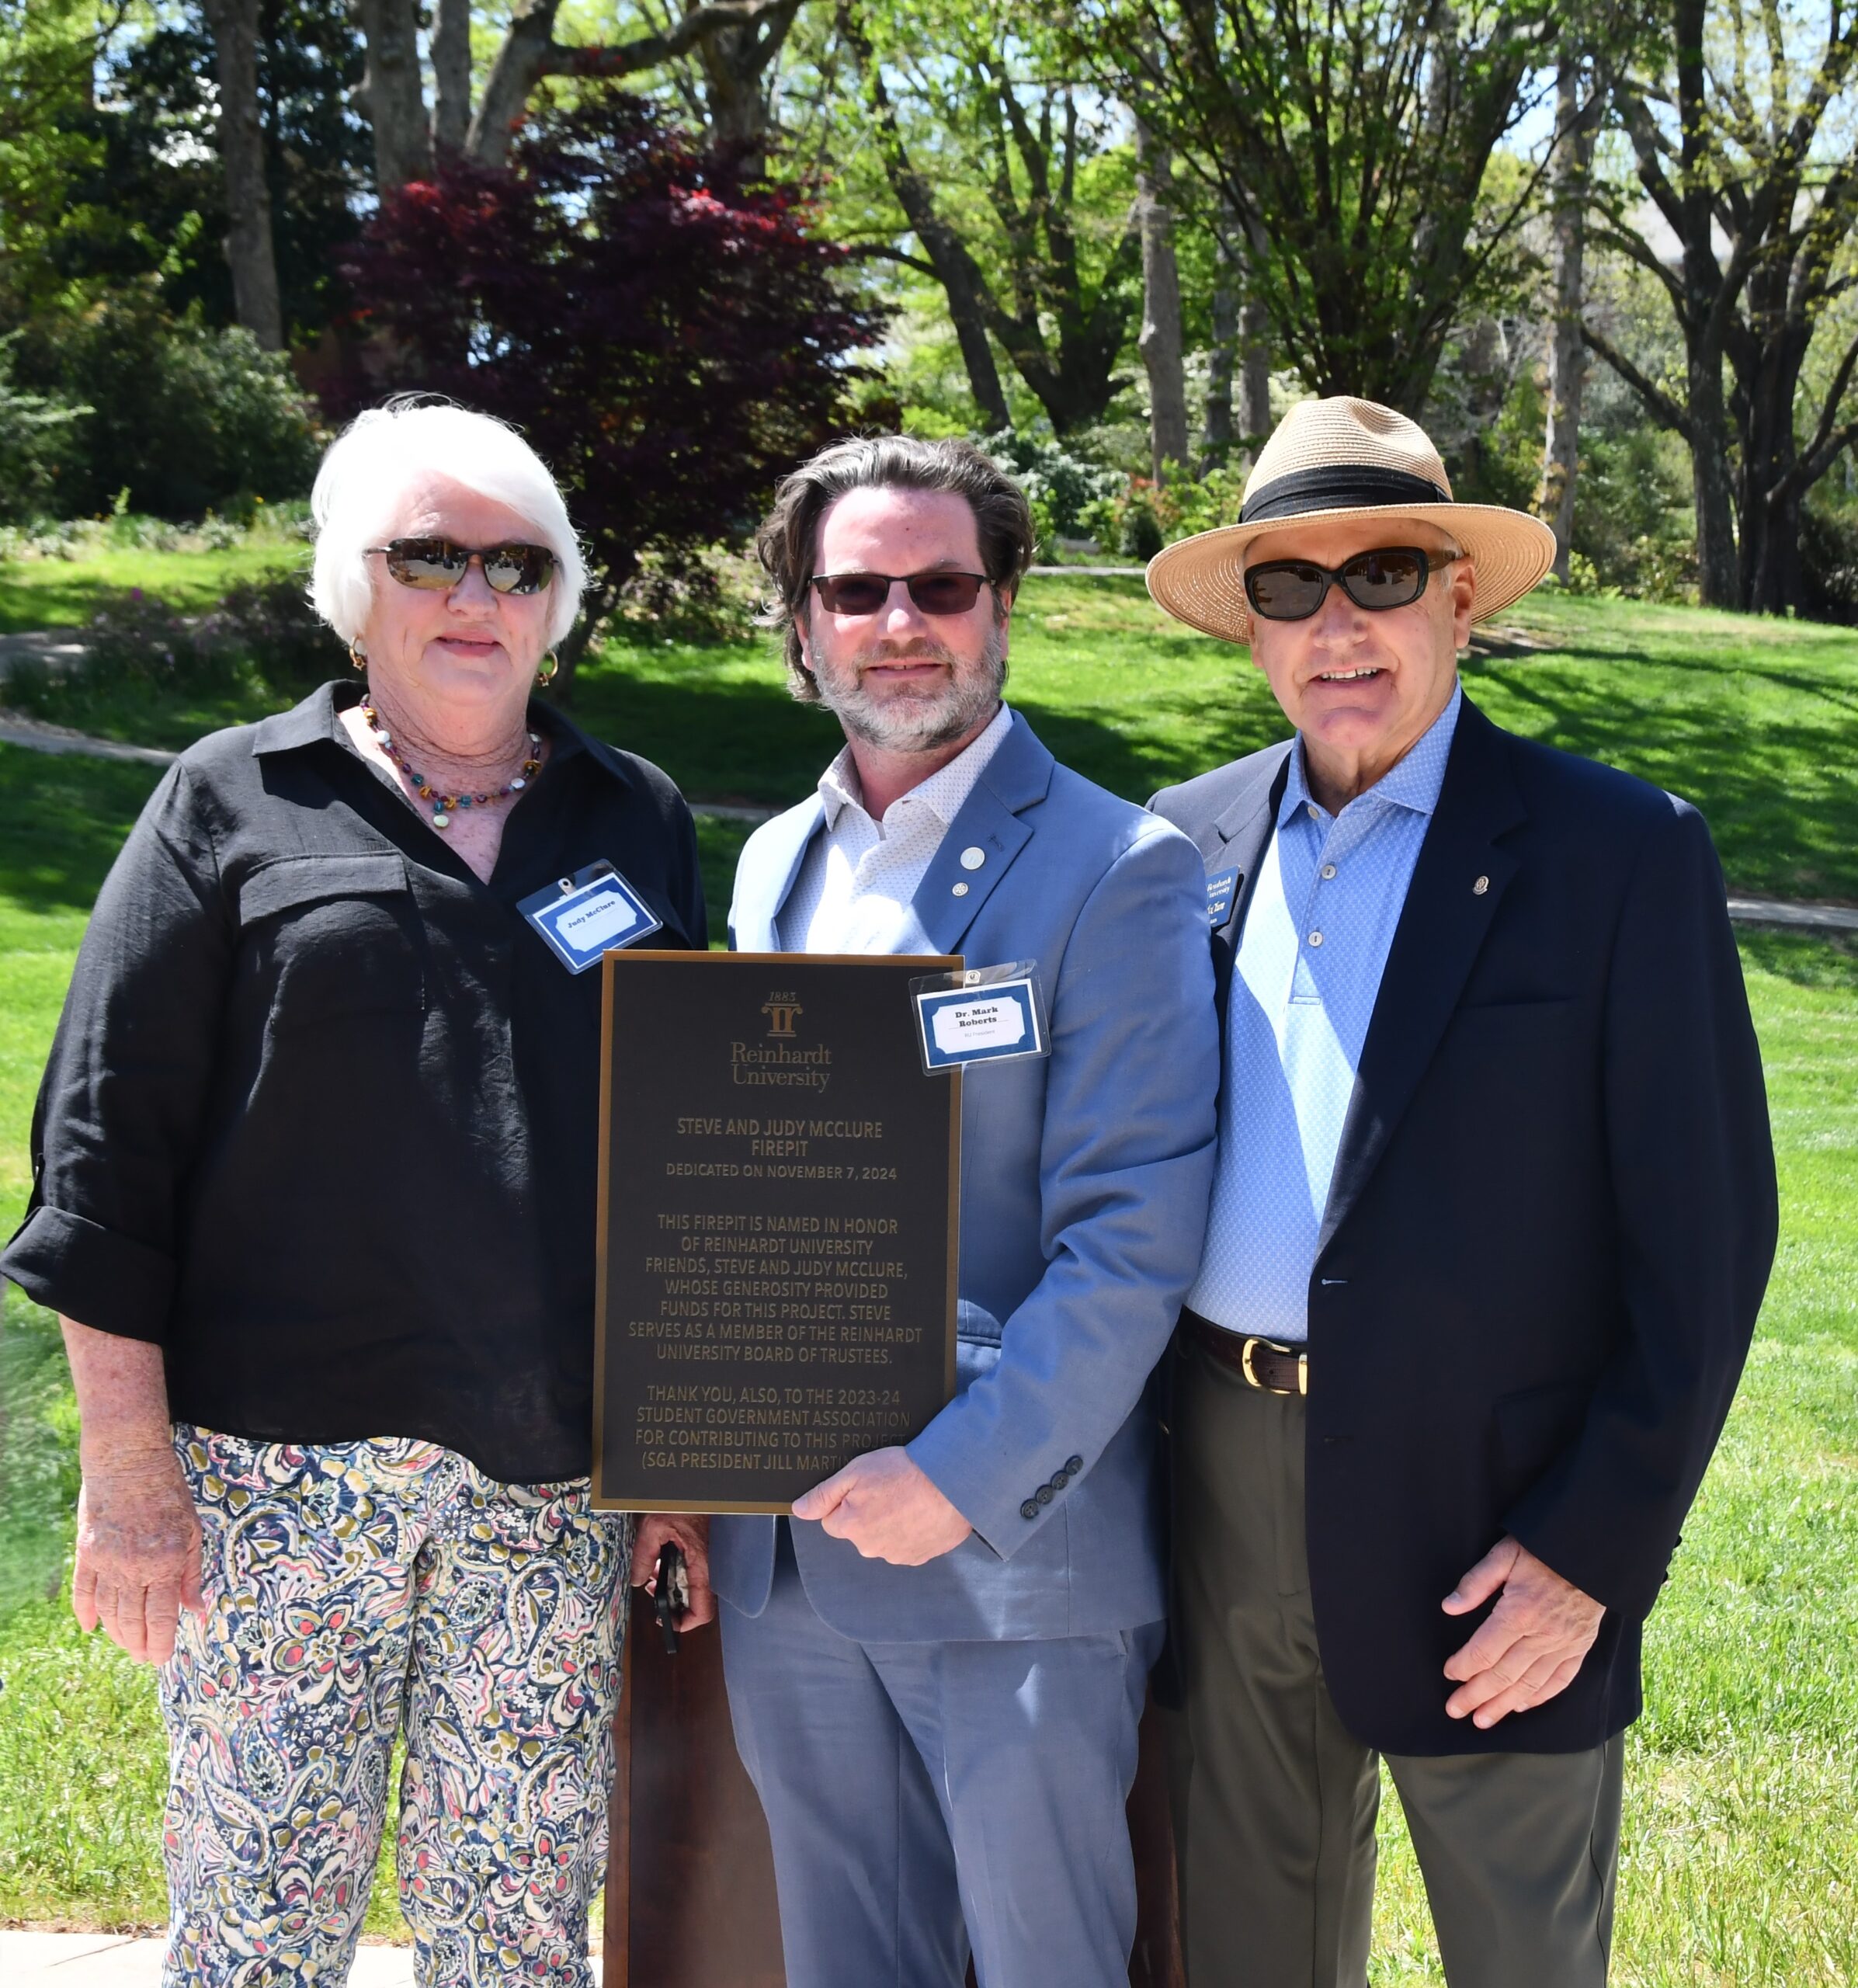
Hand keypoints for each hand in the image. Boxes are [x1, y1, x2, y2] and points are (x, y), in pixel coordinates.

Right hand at [71, 1451, 204, 1664]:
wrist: (128, 1463)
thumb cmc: (169, 1494)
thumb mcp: (192, 1530)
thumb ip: (192, 1573)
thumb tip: (197, 1610)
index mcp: (166, 1562)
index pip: (162, 1617)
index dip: (161, 1642)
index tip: (162, 1658)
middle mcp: (134, 1567)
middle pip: (133, 1620)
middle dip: (140, 1645)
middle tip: (146, 1657)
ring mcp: (106, 1562)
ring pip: (108, 1612)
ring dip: (118, 1633)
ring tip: (128, 1645)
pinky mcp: (86, 1553)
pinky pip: (83, 1592)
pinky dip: (86, 1613)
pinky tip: (91, 1628)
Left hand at [630, 1513, 715, 1628]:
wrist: (692, 1489)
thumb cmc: (679, 1504)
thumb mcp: (653, 1527)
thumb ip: (643, 1556)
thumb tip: (638, 1581)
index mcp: (700, 1566)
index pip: (702, 1610)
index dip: (685, 1623)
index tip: (666, 1621)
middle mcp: (706, 1569)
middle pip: (694, 1604)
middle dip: (671, 1603)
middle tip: (651, 1590)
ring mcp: (703, 1562)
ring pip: (690, 1589)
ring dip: (670, 1588)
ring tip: (651, 1574)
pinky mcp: (699, 1555)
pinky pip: (689, 1575)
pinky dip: (673, 1575)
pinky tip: (659, 1562)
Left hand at [791, 1447, 971, 1564]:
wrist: (953, 1481)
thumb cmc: (903, 1471)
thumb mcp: (856, 1471)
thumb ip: (824, 1494)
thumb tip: (798, 1510)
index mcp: (852, 1527)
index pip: (833, 1520)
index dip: (846, 1500)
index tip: (866, 1486)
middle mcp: (872, 1548)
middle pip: (858, 1531)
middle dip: (868, 1513)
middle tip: (889, 1488)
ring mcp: (898, 1555)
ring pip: (883, 1538)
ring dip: (891, 1522)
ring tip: (909, 1497)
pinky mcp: (921, 1556)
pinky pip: (907, 1544)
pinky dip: (912, 1530)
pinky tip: (922, 1510)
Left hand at [1441, 1535, 1603, 1728]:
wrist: (1592, 1554)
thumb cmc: (1543, 1550)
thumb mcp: (1504, 1554)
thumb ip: (1475, 1583)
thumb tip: (1449, 1607)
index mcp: (1518, 1612)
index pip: (1484, 1651)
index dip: (1463, 1666)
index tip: (1449, 1673)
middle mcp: (1542, 1636)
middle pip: (1503, 1675)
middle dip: (1476, 1695)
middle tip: (1455, 1710)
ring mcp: (1563, 1645)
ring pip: (1529, 1684)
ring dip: (1503, 1705)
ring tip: (1482, 1720)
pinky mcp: (1579, 1648)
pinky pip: (1559, 1681)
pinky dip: (1539, 1697)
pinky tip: (1521, 1706)